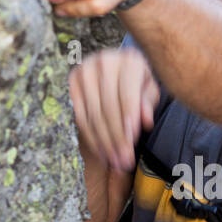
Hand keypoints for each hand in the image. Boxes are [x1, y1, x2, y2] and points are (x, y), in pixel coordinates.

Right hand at [68, 47, 159, 171]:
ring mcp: (85, 70)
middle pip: (109, 107)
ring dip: (104, 142)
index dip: (129, 119)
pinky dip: (91, 137)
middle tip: (125, 160)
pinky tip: (101, 152)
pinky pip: (80, 115)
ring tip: (114, 161)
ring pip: (93, 114)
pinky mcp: (72, 82)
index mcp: (130, 60)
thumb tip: (145, 122)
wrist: (117, 69)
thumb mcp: (149, 91)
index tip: (132, 141)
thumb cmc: (138, 83)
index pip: (127, 95)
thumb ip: (148, 104)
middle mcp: (105, 61)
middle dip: (117, 137)